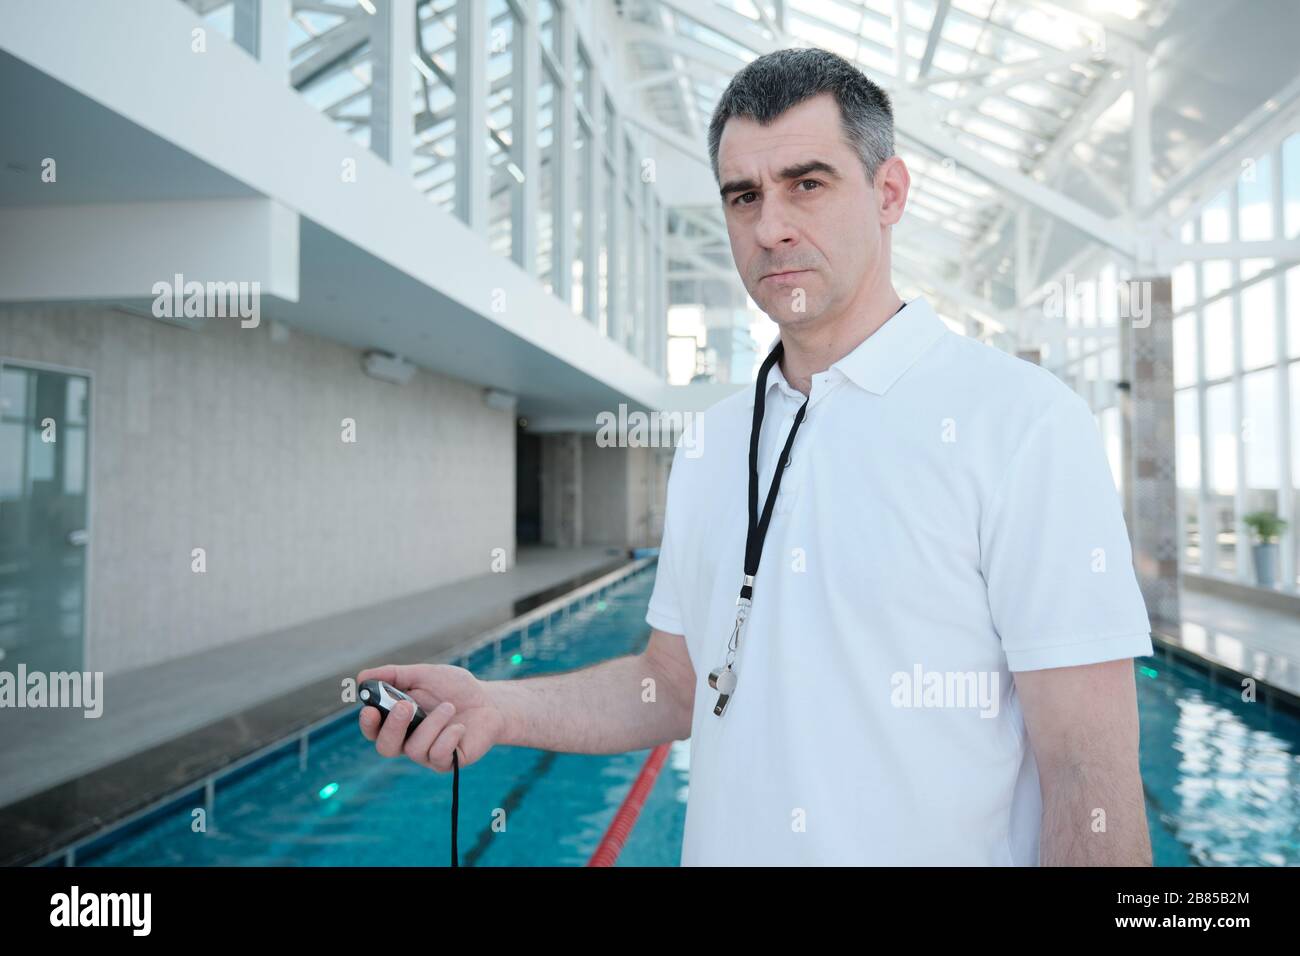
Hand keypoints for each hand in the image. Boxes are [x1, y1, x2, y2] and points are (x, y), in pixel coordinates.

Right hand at [356, 663, 504, 772]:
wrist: (490, 702)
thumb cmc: (455, 688)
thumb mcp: (425, 674)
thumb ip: (395, 675)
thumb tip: (362, 676)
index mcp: (399, 720)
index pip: (374, 730)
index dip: (368, 724)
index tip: (370, 710)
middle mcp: (409, 740)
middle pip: (386, 747)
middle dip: (393, 727)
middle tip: (406, 705)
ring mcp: (428, 754)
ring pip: (415, 749)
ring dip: (432, 723)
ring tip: (449, 706)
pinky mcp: (448, 763)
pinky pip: (439, 755)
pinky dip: (449, 736)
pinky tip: (460, 726)